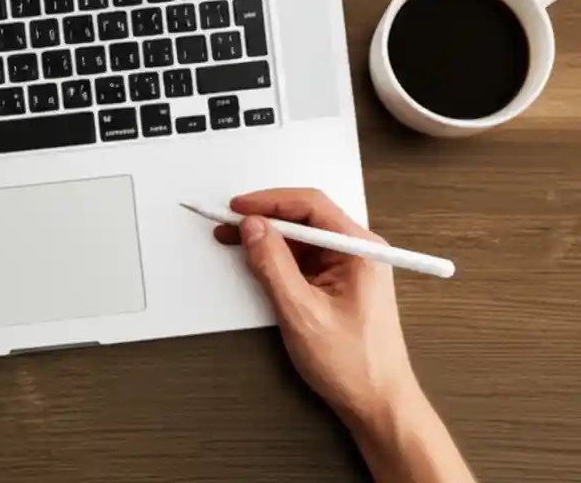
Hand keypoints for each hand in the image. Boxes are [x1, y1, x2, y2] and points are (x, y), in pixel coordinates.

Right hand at [213, 189, 419, 424]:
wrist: (378, 404)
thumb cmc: (353, 364)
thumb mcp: (302, 312)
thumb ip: (273, 265)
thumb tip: (252, 227)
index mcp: (360, 250)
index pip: (310, 206)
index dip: (269, 202)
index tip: (236, 208)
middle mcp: (358, 253)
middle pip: (305, 219)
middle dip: (264, 219)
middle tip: (228, 225)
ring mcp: (349, 269)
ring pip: (302, 240)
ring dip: (268, 239)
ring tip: (233, 241)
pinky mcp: (338, 285)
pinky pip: (304, 261)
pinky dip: (277, 259)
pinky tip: (255, 263)